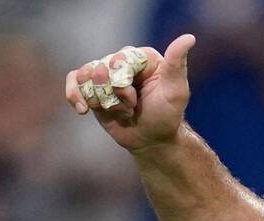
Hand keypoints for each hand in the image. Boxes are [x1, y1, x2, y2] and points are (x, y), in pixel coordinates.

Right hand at [64, 35, 195, 151]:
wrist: (152, 140)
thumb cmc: (167, 116)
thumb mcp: (176, 92)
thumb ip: (177, 64)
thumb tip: (189, 38)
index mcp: (142, 57)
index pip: (119, 60)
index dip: (122, 84)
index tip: (136, 101)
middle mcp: (122, 61)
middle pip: (101, 69)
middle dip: (114, 95)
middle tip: (131, 108)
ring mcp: (106, 74)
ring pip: (86, 76)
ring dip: (101, 100)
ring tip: (119, 111)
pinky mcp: (93, 87)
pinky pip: (74, 80)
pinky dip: (75, 95)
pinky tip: (83, 110)